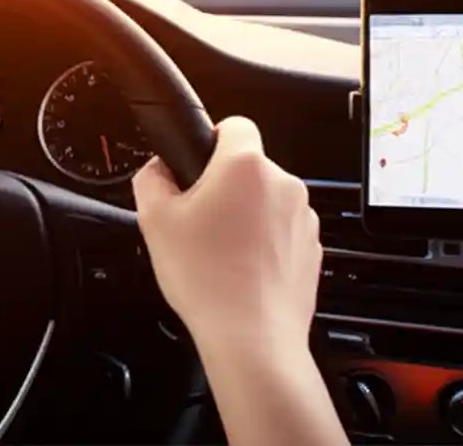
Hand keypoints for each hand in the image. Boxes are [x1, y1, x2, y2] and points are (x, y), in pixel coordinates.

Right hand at [133, 116, 320, 344]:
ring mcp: (303, 217)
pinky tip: (240, 269)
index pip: (234, 124)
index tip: (198, 164)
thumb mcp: (154, 221)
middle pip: (248, 167)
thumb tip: (158, 169)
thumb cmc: (208, 280)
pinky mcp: (312, 247)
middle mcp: (282, 184)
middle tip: (197, 220)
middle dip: (224, 187)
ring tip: (218, 252)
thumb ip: (151, 179)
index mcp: (244, 166)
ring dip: (245, 216)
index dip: (212, 139)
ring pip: (266, 201)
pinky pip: (282, 231)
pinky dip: (263, 243)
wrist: (251, 337)